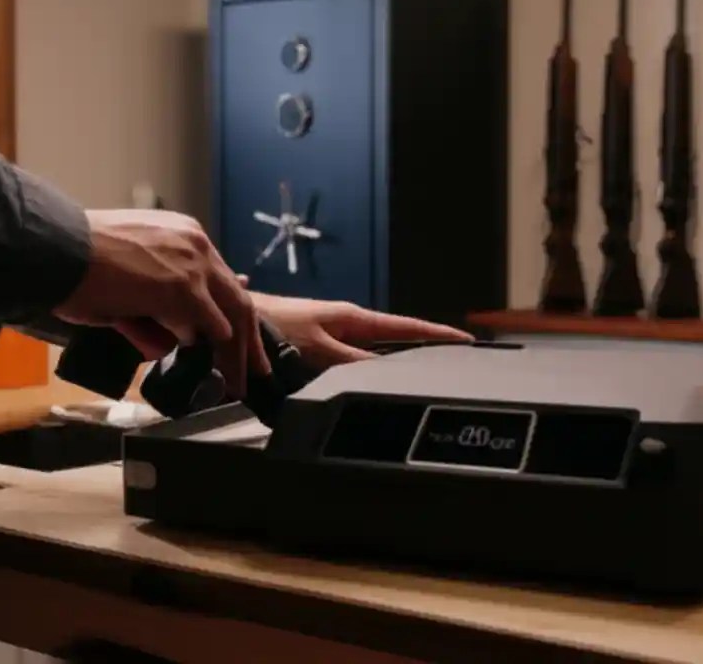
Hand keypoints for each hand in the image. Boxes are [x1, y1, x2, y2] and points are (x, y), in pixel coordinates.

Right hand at [53, 209, 268, 395]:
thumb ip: (148, 311)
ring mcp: (193, 266)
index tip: (237, 338)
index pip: (218, 279)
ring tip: (239, 384)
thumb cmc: (74, 261)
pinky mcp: (183, 289)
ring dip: (238, 355)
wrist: (55, 247)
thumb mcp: (122, 280)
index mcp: (180, 235)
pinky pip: (211, 328)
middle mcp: (195, 244)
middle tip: (255, 369)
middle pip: (236, 298)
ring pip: (233, 316)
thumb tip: (162, 345)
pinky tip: (219, 376)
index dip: (228, 313)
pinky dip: (217, 355)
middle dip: (248, 338)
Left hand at [249, 291, 473, 369]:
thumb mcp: (317, 349)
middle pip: (398, 340)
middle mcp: (349, 325)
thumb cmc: (273, 326)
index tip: (465, 341)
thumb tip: (386, 374)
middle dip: (426, 350)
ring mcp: (337, 335)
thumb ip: (352, 362)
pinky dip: (372, 369)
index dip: (437, 335)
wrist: (237, 321)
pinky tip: (377, 383)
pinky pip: (357, 360)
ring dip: (399, 362)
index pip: (407, 327)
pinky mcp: (323, 347)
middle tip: (454, 363)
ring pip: (377, 353)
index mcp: (354, 319)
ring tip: (426, 376)